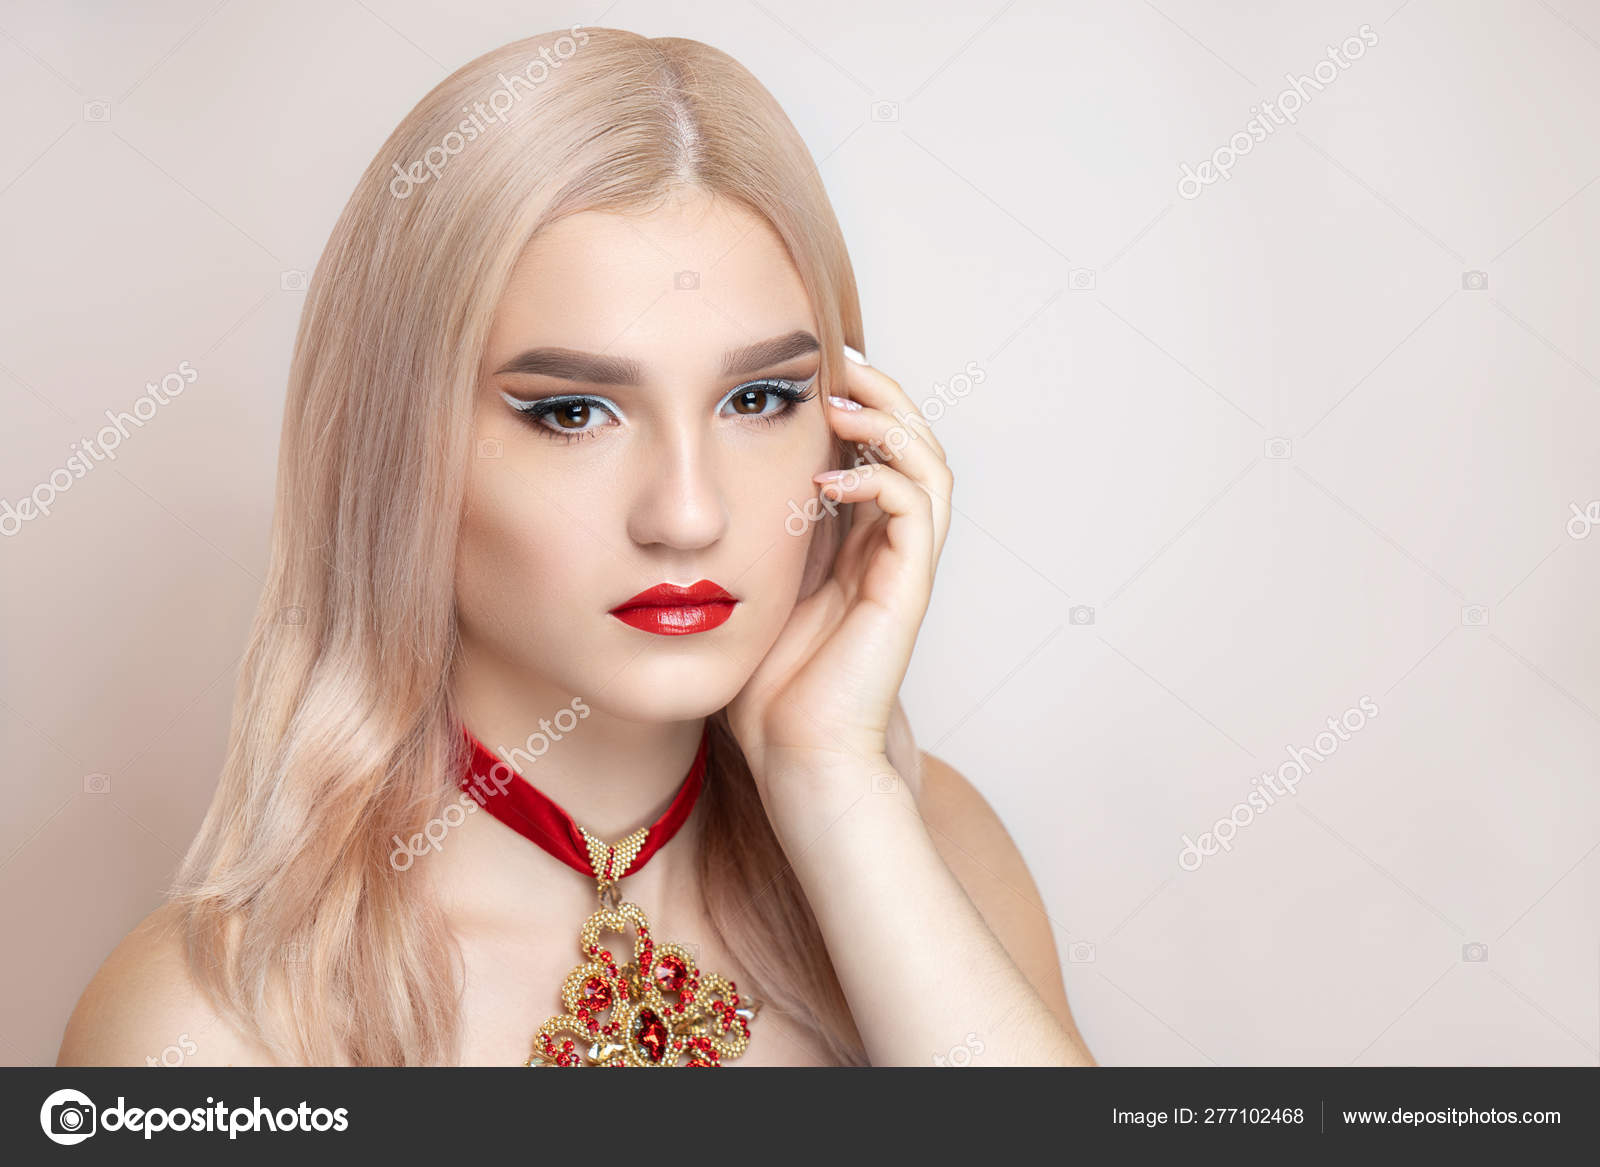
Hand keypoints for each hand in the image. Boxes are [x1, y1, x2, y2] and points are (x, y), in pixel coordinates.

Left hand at [728, 347, 952, 795]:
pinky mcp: (906, 590)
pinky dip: (881, 478)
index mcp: (856, 545)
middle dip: (882, 396)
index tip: (813, 369)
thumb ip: (751, 537)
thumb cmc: (766, 690)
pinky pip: (916, 511)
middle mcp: (889, 549)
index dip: (856, 405)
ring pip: (928, 466)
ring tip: (841, 401)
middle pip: (914, 446)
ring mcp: (903, 569)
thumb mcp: (749, 590)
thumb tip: (710, 481)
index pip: (875, 453)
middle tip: (840, 361)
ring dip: (890, 423)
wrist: (796, 759)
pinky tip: (830, 477)